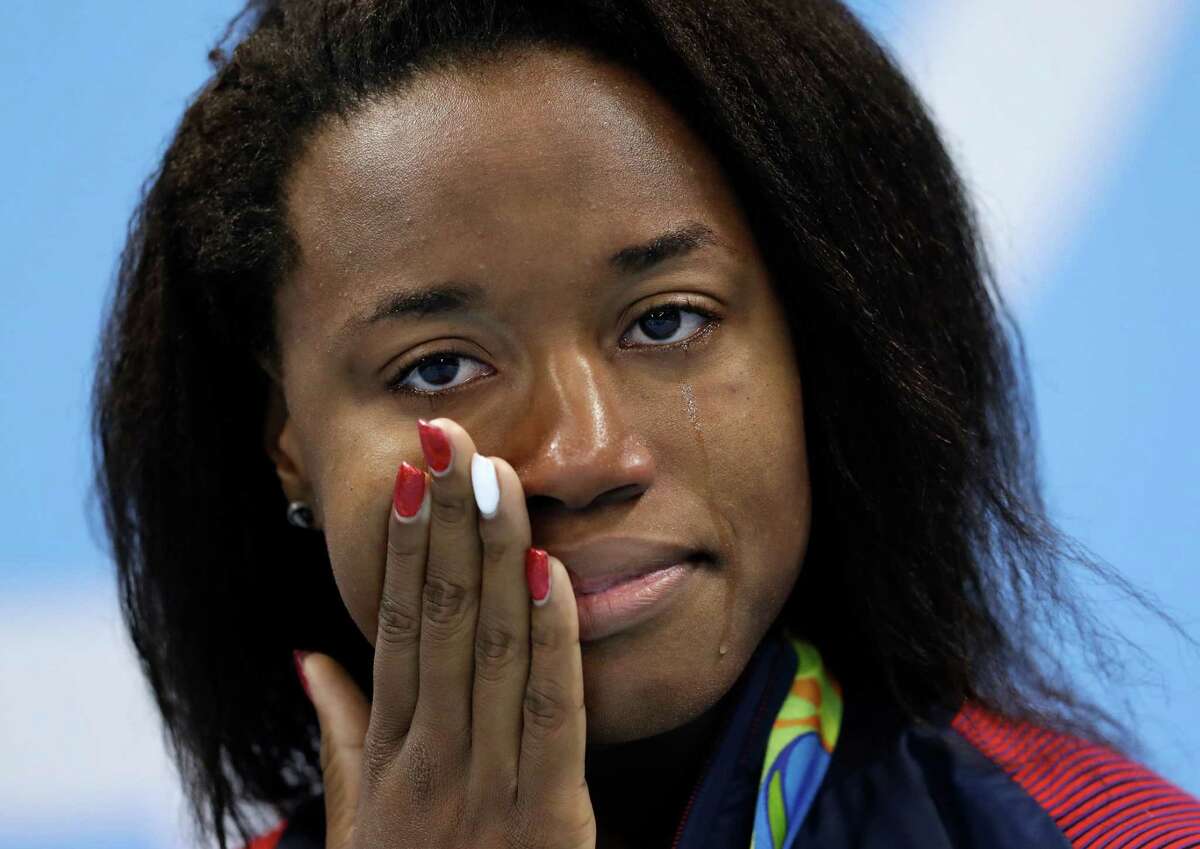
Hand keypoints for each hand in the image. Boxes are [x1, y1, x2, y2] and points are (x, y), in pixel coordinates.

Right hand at [296, 417, 595, 848]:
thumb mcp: (363, 820)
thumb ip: (344, 735)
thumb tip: (308, 657)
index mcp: (390, 754)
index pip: (397, 627)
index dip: (406, 548)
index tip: (413, 478)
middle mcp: (431, 758)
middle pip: (442, 618)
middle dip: (447, 522)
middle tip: (449, 439)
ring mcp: (486, 785)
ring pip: (493, 646)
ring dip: (495, 552)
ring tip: (495, 475)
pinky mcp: (549, 816)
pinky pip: (551, 710)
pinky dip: (552, 636)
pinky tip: (549, 569)